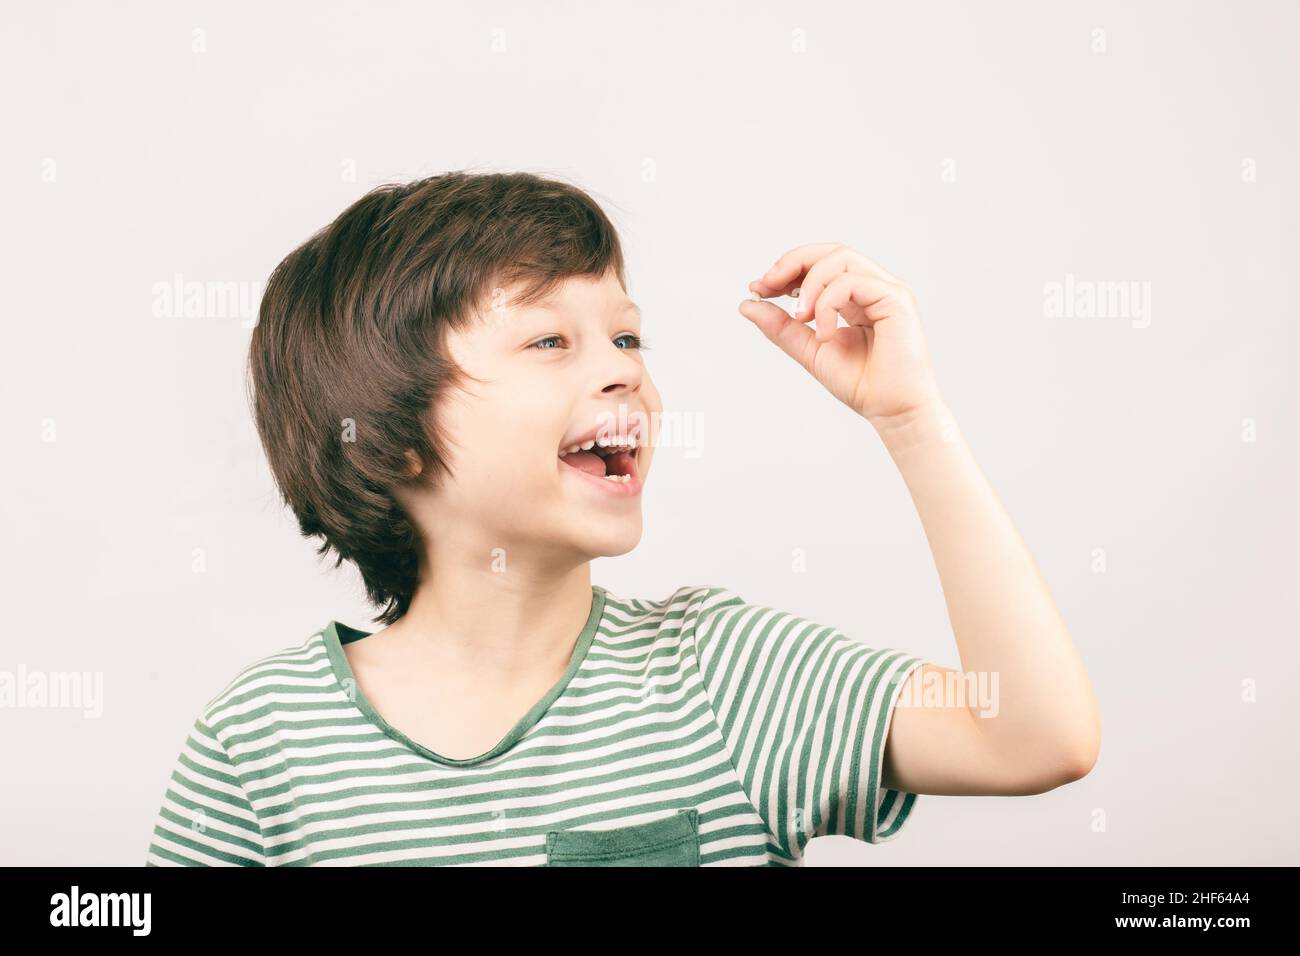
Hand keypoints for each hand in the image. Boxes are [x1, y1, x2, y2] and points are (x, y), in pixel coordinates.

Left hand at [739, 243, 943, 428]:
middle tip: (767, 285)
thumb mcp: (810, 350)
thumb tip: (748, 304)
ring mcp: (886, 290)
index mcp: (853, 298)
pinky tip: (824, 333)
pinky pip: (853, 282)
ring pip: (841, 259)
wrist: (891, 411)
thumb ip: (782, 328)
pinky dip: (829, 304)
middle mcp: (871, 288)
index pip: (819, 265)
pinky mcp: (896, 300)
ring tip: (799, 317)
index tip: (758, 288)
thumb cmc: (861, 384)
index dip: (786, 270)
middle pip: (830, 251)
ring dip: (810, 284)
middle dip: (792, 262)